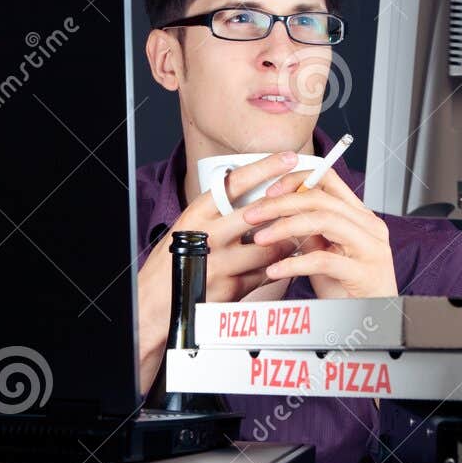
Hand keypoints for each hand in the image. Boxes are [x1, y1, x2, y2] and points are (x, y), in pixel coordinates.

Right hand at [136, 151, 301, 391]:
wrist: (154, 305)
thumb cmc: (173, 264)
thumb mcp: (187, 230)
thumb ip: (216, 216)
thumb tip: (256, 200)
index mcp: (195, 215)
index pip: (234, 183)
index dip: (265, 168)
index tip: (288, 157)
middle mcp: (206, 236)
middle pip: (259, 213)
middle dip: (287, 206)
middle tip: (307, 199)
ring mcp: (219, 264)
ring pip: (270, 248)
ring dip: (286, 243)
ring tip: (294, 238)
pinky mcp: (230, 289)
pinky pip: (265, 274)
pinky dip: (275, 269)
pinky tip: (278, 266)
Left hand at [240, 167, 398, 299]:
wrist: (373, 318)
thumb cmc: (350, 288)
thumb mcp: (324, 253)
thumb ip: (308, 232)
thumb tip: (277, 214)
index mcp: (360, 216)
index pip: (328, 180)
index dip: (295, 181)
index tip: (269, 193)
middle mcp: (369, 226)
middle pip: (320, 199)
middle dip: (280, 204)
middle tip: (253, 215)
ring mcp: (370, 248)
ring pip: (324, 221)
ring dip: (285, 227)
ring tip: (261, 239)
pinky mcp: (365, 273)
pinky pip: (324, 260)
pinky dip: (294, 263)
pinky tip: (275, 270)